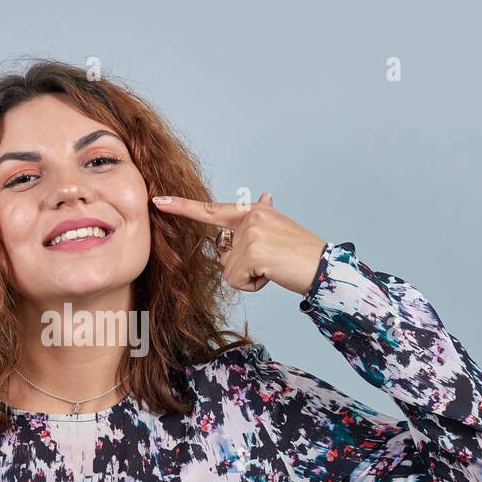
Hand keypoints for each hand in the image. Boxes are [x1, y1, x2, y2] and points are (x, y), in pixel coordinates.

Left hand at [152, 191, 325, 293]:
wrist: (324, 267)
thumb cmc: (301, 252)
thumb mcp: (280, 227)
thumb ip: (263, 215)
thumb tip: (264, 195)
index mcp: (252, 211)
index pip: (210, 210)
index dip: (181, 206)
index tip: (157, 201)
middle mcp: (249, 218)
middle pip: (221, 253)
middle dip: (239, 265)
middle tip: (269, 262)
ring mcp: (250, 234)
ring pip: (228, 270)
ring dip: (248, 277)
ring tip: (273, 268)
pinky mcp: (252, 253)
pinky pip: (235, 280)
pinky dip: (252, 285)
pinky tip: (271, 275)